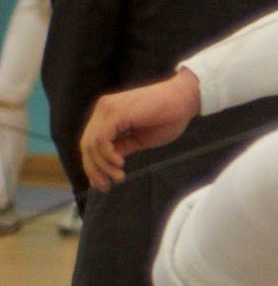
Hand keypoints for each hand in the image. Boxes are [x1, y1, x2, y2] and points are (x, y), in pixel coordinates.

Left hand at [80, 68, 200, 189]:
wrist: (183, 99)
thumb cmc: (167, 117)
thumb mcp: (140, 138)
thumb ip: (123, 146)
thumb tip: (110, 161)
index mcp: (107, 115)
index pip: (90, 143)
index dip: (93, 166)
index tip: (102, 184)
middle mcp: (103, 110)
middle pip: (86, 146)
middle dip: (94, 170)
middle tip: (106, 186)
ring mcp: (107, 110)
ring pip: (91, 145)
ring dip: (102, 166)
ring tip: (118, 177)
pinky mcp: (115, 113)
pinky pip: (102, 139)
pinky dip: (107, 156)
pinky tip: (120, 164)